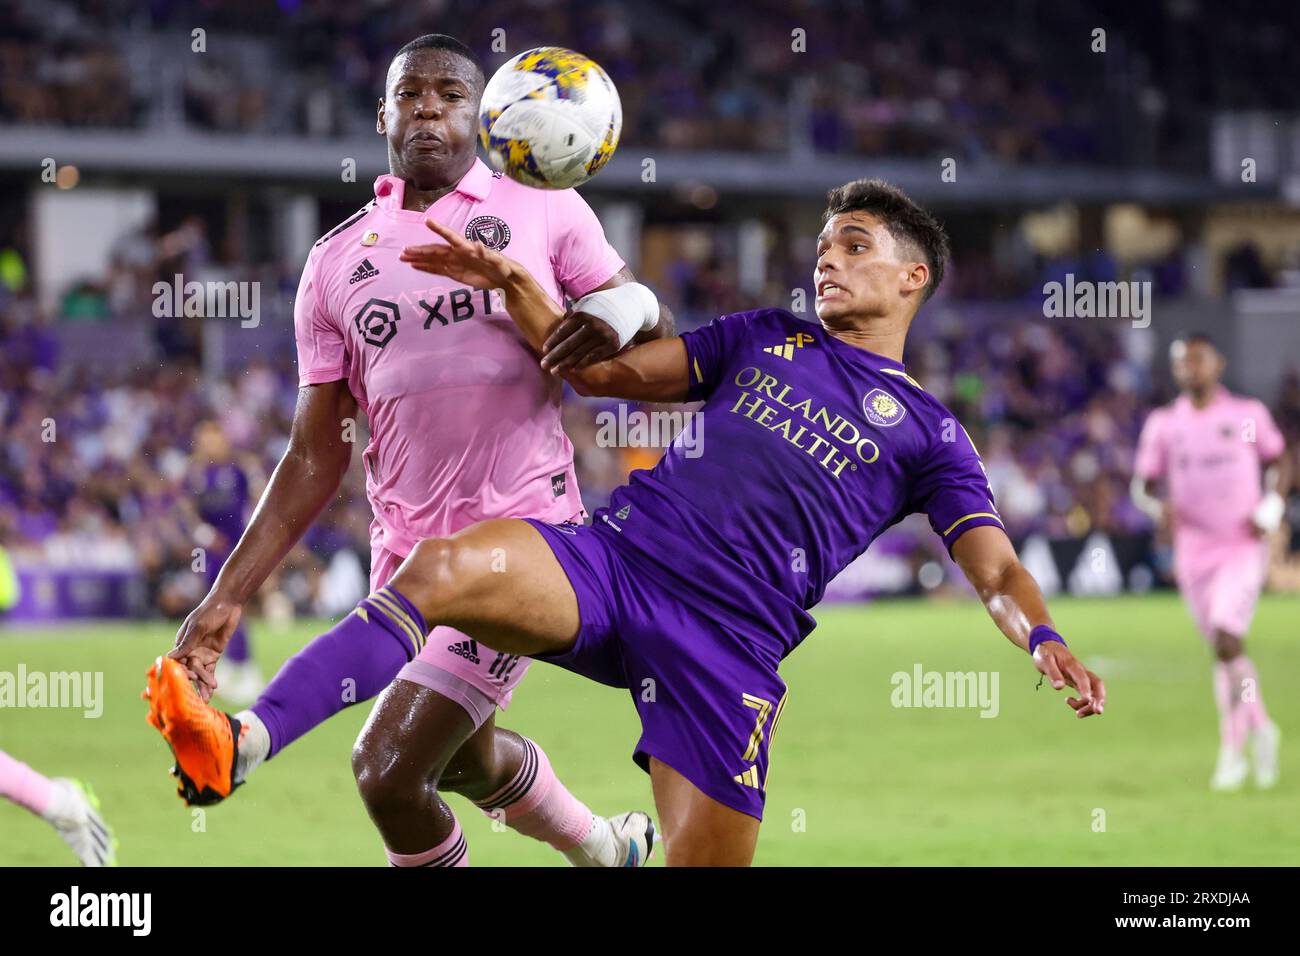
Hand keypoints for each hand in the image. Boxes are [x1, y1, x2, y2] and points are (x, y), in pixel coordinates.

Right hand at [167, 591, 243, 700]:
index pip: (176, 662)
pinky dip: (210, 680)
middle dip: (192, 682)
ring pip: (199, 673)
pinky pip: (210, 671)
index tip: (184, 680)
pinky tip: (211, 691)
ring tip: (205, 698)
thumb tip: (170, 657)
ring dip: (201, 685)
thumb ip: (187, 643)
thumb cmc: (209, 612)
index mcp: (181, 643)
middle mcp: (189, 651)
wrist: (228, 605)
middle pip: (188, 670)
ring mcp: (201, 654)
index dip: (178, 672)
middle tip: (196, 693)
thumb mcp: (198, 627)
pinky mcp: (213, 655)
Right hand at [399, 218, 517, 290]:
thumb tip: (478, 244)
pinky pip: (436, 270)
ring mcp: (454, 263)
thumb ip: (487, 254)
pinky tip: (414, 266)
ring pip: (432, 260)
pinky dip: (425, 268)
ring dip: (418, 259)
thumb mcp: (498, 261)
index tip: (427, 221)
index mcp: (466, 247)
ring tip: (403, 258)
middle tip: (404, 251)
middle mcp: (457, 253)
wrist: (503, 278)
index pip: (450, 236)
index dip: (439, 229)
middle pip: (435, 250)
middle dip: (419, 250)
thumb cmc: (502, 267)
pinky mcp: (454, 273)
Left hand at [541, 309, 622, 373]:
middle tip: (543, 365)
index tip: (544, 350)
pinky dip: (583, 364)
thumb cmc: (606, 304)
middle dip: (554, 356)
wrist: (633, 304)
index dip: (552, 341)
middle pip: (568, 344)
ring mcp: (603, 336)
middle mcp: (591, 325)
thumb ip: (575, 313)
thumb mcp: (589, 303)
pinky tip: (573, 370)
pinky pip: (595, 357)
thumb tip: (562, 321)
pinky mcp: (613, 344)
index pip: (563, 331)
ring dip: (565, 363)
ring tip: (554, 371)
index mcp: (582, 314)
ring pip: (580, 353)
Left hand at [1033, 641, 1104, 717]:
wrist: (1048, 647)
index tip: (1087, 700)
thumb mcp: (1044, 660)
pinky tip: (1069, 702)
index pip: (1082, 677)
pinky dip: (1083, 703)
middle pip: (1097, 684)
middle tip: (1097, 712)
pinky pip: (1087, 695)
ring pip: (1095, 692)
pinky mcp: (1079, 683)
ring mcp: (1081, 678)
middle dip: (1100, 698)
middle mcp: (1081, 672)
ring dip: (1091, 705)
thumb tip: (1059, 688)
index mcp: (1073, 665)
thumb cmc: (1046, 653)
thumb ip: (1052, 673)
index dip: (1085, 688)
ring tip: (1078, 714)